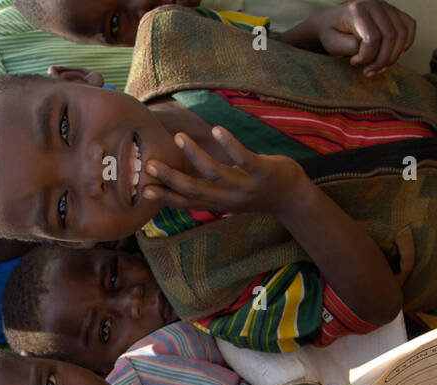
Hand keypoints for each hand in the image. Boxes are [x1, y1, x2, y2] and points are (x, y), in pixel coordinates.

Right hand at [144, 126, 305, 216]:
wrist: (292, 197)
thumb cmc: (257, 191)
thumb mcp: (230, 195)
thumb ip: (208, 189)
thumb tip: (183, 182)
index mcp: (218, 203)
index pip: (188, 202)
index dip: (166, 197)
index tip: (144, 190)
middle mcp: (228, 198)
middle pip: (195, 189)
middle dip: (172, 177)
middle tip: (150, 164)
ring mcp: (245, 186)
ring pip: (215, 172)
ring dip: (195, 154)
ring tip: (179, 137)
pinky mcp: (261, 172)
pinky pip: (243, 158)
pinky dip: (229, 144)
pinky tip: (216, 129)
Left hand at [316, 1, 415, 74]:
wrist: (333, 21)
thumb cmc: (332, 33)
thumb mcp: (331, 42)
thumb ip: (346, 46)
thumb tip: (363, 47)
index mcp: (357, 10)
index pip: (372, 38)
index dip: (366, 57)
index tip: (354, 62)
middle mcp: (375, 4)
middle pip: (390, 37)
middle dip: (381, 61)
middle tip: (368, 71)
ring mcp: (387, 6)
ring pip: (402, 34)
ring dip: (393, 57)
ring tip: (378, 66)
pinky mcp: (395, 12)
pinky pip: (409, 27)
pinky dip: (405, 44)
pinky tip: (392, 55)